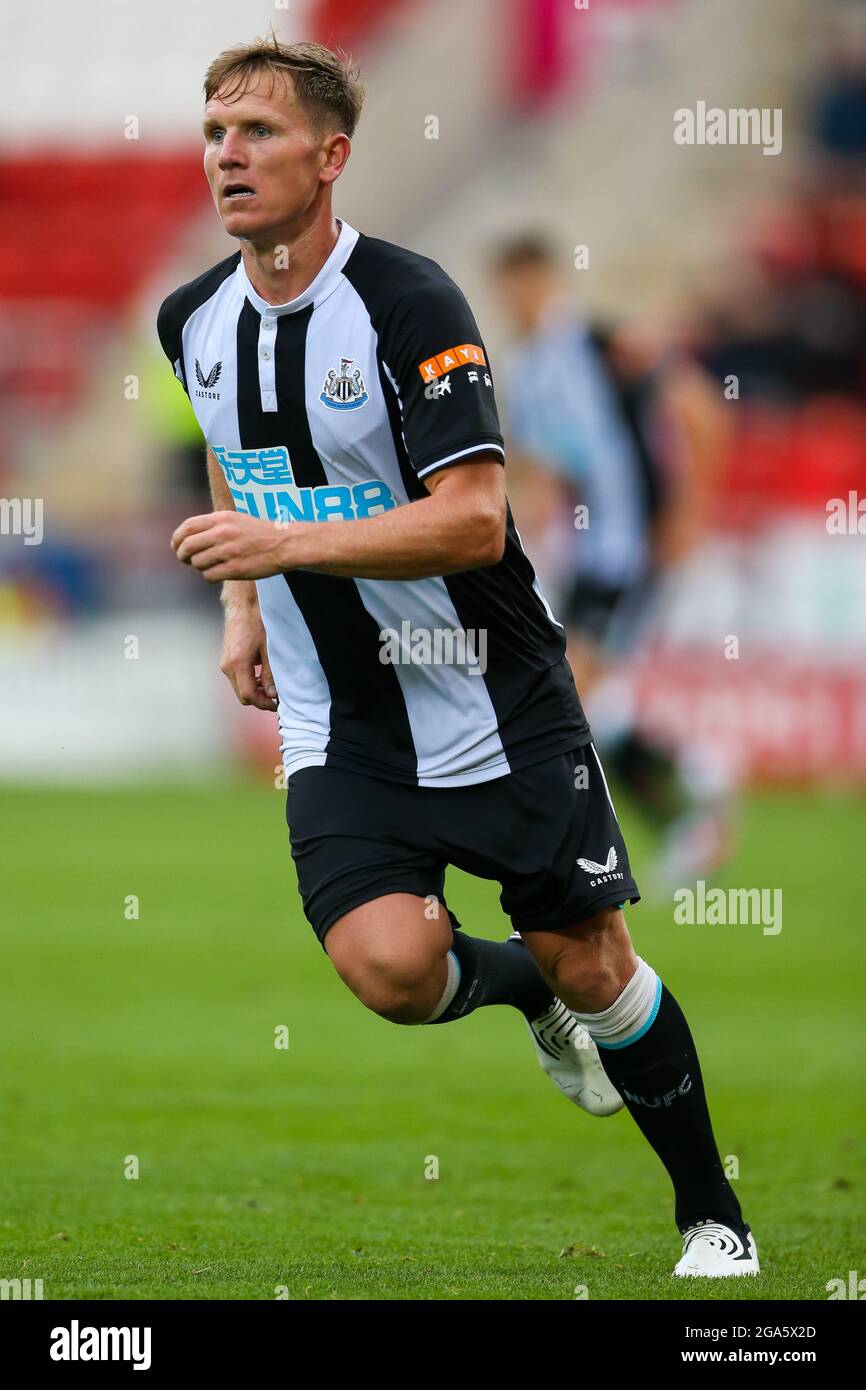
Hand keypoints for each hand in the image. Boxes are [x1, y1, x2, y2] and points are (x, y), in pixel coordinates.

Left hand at [171, 511, 287, 581]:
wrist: (284, 544)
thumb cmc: (259, 533)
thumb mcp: (235, 519)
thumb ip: (212, 525)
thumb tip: (188, 539)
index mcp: (221, 518)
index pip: (187, 528)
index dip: (177, 540)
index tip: (177, 547)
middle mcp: (222, 533)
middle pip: (187, 547)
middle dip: (183, 556)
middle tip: (187, 560)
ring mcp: (228, 551)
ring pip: (197, 563)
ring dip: (200, 567)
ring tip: (212, 565)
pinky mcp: (235, 568)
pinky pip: (209, 576)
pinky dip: (211, 576)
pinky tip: (220, 573)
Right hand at [220, 599, 277, 711]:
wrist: (242, 604)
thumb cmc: (257, 622)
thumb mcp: (269, 649)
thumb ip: (270, 674)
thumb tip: (272, 694)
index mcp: (237, 664)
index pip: (248, 695)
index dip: (263, 703)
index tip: (276, 704)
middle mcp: (227, 666)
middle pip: (242, 695)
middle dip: (259, 700)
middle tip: (276, 698)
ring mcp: (224, 662)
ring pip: (239, 687)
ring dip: (254, 691)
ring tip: (271, 686)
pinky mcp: (226, 659)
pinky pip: (237, 678)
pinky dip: (249, 682)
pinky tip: (261, 676)